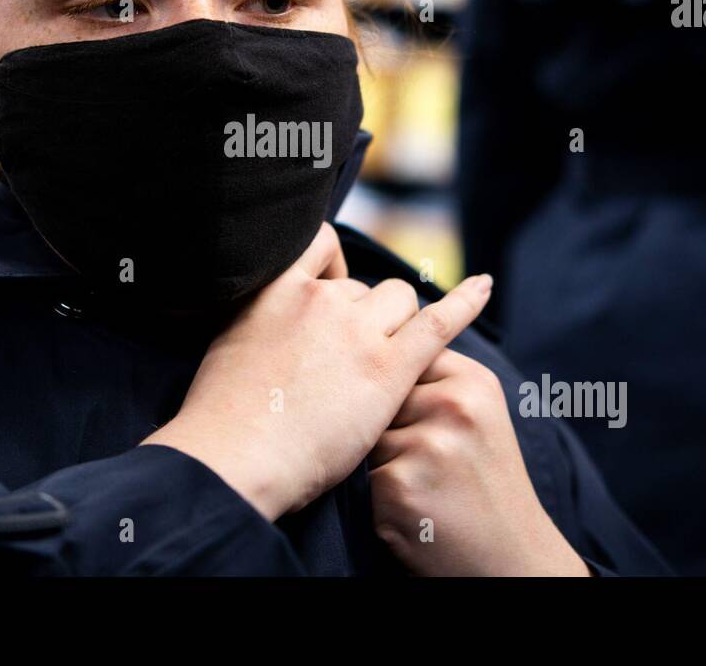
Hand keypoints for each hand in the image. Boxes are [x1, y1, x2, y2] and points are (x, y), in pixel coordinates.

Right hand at [142, 223, 492, 520]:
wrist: (233, 459)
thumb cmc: (221, 419)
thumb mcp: (227, 343)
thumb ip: (260, 321)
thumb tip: (278, 327)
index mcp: (277, 290)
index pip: (322, 248)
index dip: (334, 269)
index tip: (334, 288)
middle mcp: (320, 298)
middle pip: (364, 287)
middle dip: (364, 317)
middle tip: (348, 368)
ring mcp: (358, 332)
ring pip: (400, 301)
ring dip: (397, 326)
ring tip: (381, 368)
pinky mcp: (389, 369)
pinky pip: (438, 323)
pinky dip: (465, 302)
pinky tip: (484, 287)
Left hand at [368, 348, 588, 575]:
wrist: (513, 558)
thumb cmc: (483, 485)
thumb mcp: (477, 416)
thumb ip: (435, 380)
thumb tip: (374, 343)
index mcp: (473, 381)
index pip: (402, 357)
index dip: (401, 394)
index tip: (428, 424)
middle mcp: (455, 405)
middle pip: (379, 397)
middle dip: (390, 430)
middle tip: (434, 465)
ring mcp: (429, 445)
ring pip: (366, 438)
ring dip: (383, 466)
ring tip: (426, 487)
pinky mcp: (402, 485)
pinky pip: (362, 478)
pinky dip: (380, 500)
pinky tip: (416, 511)